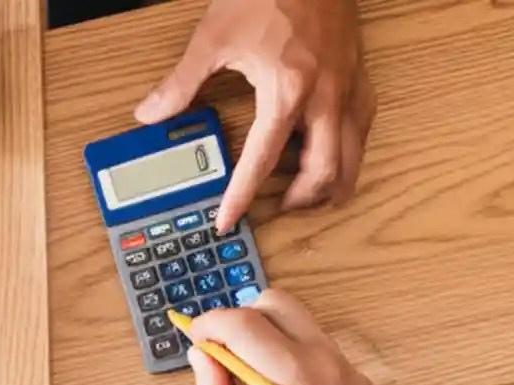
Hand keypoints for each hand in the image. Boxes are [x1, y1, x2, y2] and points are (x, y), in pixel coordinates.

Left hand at [136, 0, 376, 229]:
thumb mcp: (213, 37)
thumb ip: (181, 83)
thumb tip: (150, 113)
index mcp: (287, 92)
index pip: (262, 161)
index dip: (242, 196)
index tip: (229, 219)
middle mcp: (325, 97)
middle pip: (323, 172)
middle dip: (300, 200)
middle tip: (277, 208)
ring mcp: (348, 88)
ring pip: (353, 156)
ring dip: (331, 183)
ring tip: (307, 193)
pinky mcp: (361, 75)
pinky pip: (363, 127)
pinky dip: (349, 150)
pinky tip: (332, 150)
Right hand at [185, 289, 386, 384]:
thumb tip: (202, 354)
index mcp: (293, 381)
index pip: (244, 323)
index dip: (212, 323)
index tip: (197, 336)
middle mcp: (330, 367)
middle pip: (281, 304)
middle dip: (245, 316)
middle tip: (226, 347)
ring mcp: (354, 375)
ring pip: (305, 328)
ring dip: (273, 338)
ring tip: (255, 378)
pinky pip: (325, 356)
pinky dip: (299, 362)